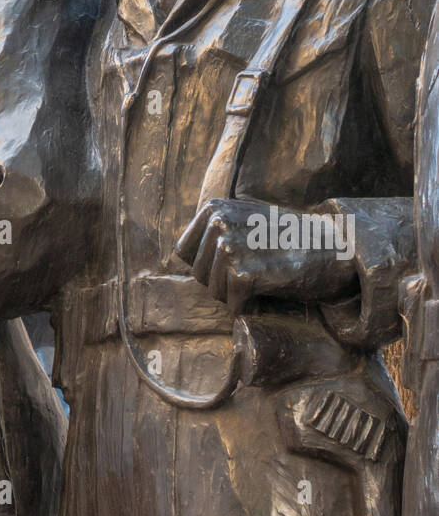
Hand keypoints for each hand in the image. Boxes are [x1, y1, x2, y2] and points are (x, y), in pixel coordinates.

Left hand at [176, 198, 355, 312]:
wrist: (333, 246)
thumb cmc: (289, 237)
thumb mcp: (245, 218)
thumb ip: (215, 229)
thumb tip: (182, 254)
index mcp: (214, 208)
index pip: (184, 252)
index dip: (208, 265)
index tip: (235, 262)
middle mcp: (217, 223)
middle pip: (198, 274)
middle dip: (222, 281)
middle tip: (256, 270)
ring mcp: (229, 247)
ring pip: (213, 291)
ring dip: (236, 295)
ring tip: (263, 277)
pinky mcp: (243, 274)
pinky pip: (232, 304)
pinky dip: (248, 307)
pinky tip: (267, 291)